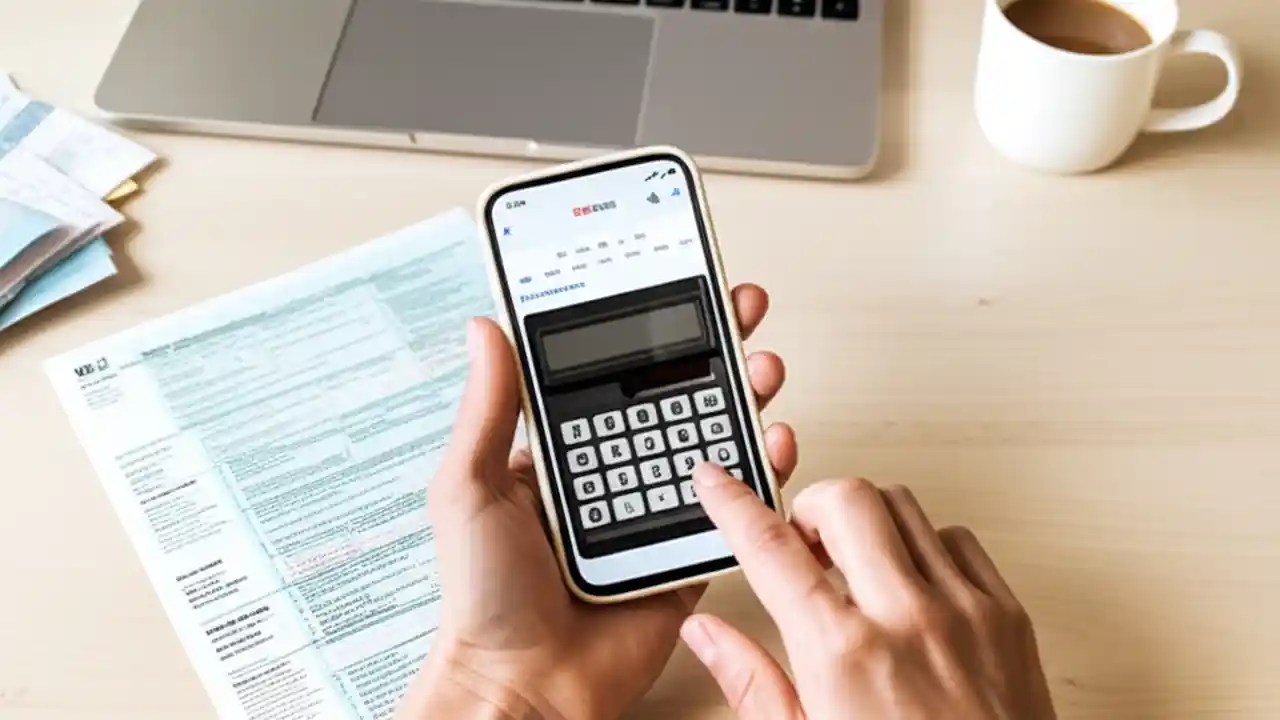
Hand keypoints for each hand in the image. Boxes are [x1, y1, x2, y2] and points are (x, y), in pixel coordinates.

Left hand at [397, 284, 797, 719]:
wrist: (527, 686)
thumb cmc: (484, 599)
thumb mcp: (469, 488)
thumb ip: (489, 411)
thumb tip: (485, 330)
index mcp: (561, 454)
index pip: (610, 374)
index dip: (644, 329)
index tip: (672, 288)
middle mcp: (612, 475)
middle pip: (672, 397)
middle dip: (711, 348)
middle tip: (735, 309)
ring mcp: (653, 512)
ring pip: (710, 442)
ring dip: (743, 397)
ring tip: (761, 364)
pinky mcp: (687, 553)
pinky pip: (732, 506)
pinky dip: (761, 472)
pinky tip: (771, 440)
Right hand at [682, 472, 1055, 719]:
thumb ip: (752, 682)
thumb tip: (707, 634)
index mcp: (843, 655)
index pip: (771, 549)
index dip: (734, 503)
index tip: (717, 481)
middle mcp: (907, 620)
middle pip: (846, 498)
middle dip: (810, 506)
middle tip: (800, 542)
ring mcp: (965, 611)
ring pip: (903, 505)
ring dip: (866, 521)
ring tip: (853, 564)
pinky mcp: (1008, 617)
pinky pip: (958, 539)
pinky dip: (924, 544)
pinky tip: (909, 582)